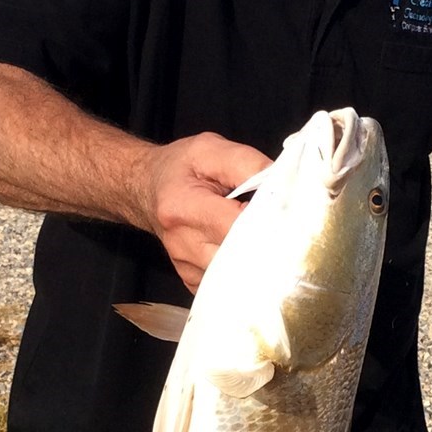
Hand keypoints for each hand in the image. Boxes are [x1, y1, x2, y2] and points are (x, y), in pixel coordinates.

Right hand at [138, 133, 272, 291]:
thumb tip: (282, 184)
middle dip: (268, 241)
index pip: (236, 226)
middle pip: (240, 256)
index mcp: (182, 207)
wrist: (146, 189)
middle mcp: (181, 243)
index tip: (285, 210)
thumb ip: (247, 163)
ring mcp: (186, 266)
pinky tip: (244, 247)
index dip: (267, 219)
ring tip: (261, 233)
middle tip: (281, 224)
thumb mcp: (209, 149)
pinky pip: (229, 282)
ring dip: (257, 256)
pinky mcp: (192, 280)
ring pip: (239, 274)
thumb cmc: (179, 168)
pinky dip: (243, 267)